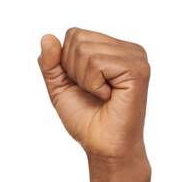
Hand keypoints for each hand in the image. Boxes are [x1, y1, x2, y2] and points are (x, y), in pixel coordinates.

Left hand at [38, 28, 148, 164]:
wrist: (103, 147)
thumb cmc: (86, 120)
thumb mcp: (60, 88)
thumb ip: (50, 63)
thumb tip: (46, 37)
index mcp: (112, 48)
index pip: (74, 34)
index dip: (67, 64)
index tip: (83, 86)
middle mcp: (126, 48)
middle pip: (78, 39)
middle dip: (74, 72)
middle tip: (93, 92)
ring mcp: (135, 56)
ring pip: (86, 50)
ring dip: (85, 80)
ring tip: (101, 95)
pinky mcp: (136, 68)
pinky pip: (97, 63)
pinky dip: (94, 85)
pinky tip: (108, 96)